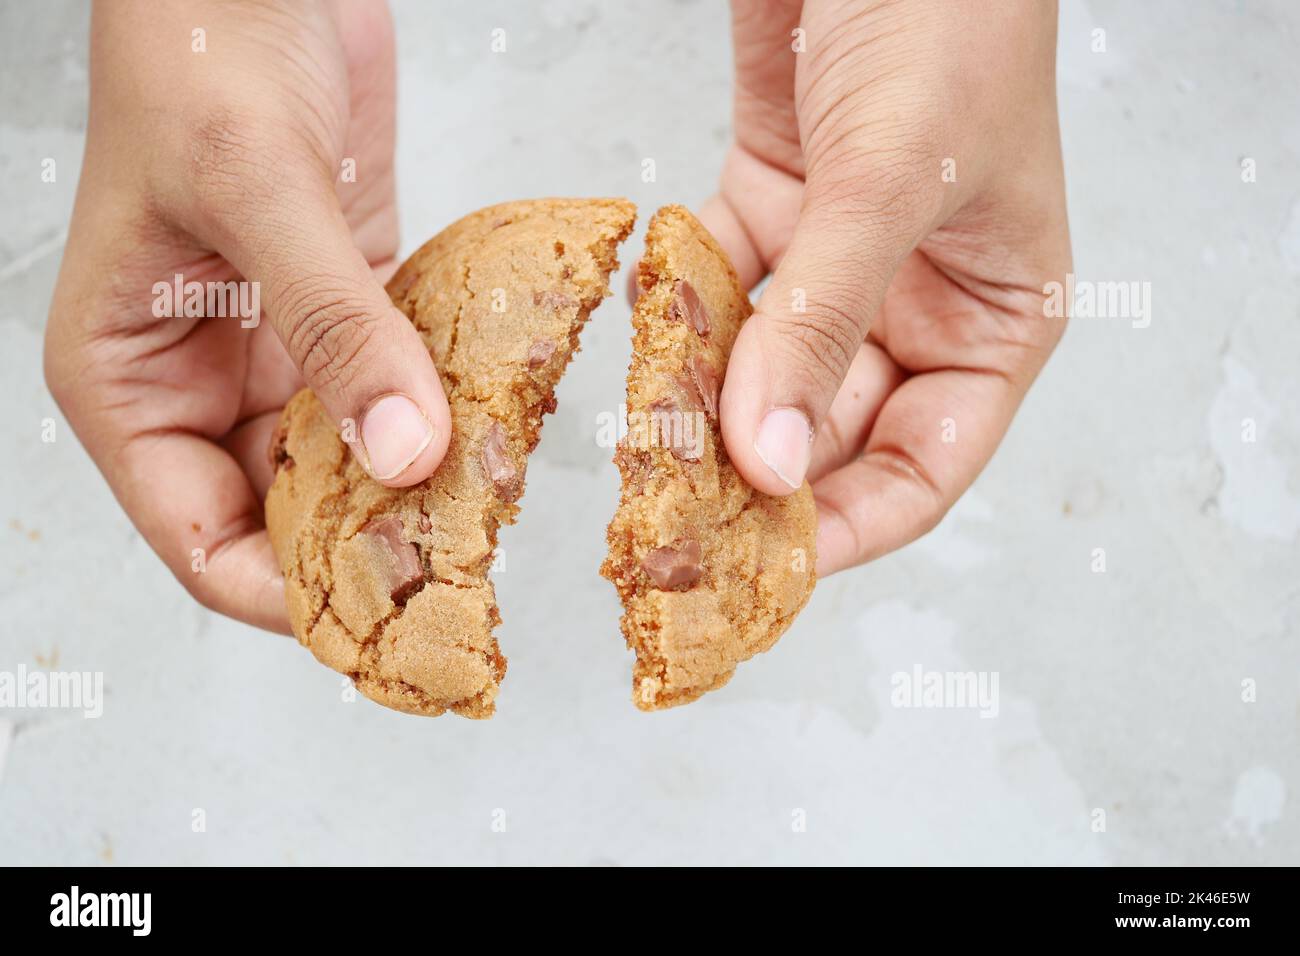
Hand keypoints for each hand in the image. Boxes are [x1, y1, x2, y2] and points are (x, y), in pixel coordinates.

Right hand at [44, 0, 450, 631]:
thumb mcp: (256, 190)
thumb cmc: (199, 48)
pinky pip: (389, 391)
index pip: (202, 541)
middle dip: (361, 550)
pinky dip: (434, 414)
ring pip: (344, 462)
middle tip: (456, 580)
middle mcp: (201, 383)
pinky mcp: (342, 314)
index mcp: (130, 381)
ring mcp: (275, 351)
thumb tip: (402, 450)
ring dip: (409, 486)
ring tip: (486, 517)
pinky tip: (489, 435)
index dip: (286, 594)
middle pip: (280, 516)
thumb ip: (332, 325)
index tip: (377, 618)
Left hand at [702, 0, 1070, 573]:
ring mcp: (840, 258)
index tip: (770, 567)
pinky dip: (681, 310)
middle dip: (760, 470)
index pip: (922, 466)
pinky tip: (647, 336)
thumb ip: (823, 327)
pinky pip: (721, 286)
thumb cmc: (947, 13)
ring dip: (706, 398)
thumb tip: (772, 464)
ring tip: (647, 442)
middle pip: (832, 428)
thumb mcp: (891, 183)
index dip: (849, 524)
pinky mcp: (774, 206)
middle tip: (682, 517)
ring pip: (766, 364)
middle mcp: (915, 301)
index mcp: (990, 318)